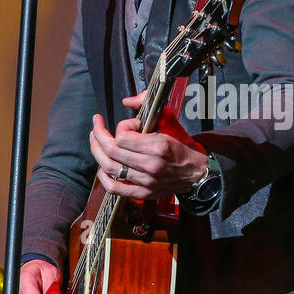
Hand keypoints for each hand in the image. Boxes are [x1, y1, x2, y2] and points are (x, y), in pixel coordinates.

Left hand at [89, 91, 208, 200]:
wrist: (198, 171)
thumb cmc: (183, 145)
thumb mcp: (169, 120)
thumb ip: (147, 104)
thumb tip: (127, 100)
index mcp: (158, 147)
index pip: (123, 136)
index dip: (121, 126)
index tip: (130, 125)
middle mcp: (150, 166)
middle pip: (112, 151)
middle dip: (99, 135)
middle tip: (96, 126)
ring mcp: (146, 182)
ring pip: (110, 168)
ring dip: (97, 152)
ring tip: (95, 141)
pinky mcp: (143, 193)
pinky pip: (115, 188)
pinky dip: (103, 178)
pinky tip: (102, 166)